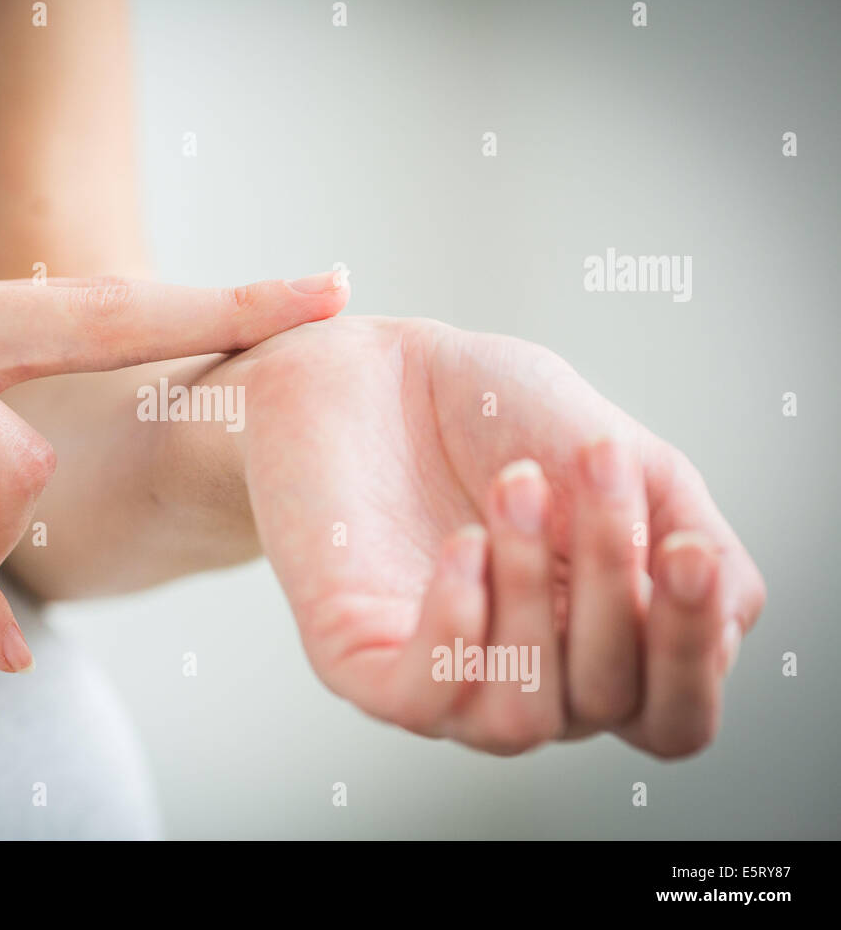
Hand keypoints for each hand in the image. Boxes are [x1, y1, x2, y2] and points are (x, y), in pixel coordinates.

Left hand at [205, 316, 763, 756]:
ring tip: (515, 487)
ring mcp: (442, 677)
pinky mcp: (362, 662)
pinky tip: (461, 546)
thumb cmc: (496, 413)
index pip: (671, 714)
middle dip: (611, 582)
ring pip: (522, 718)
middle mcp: (526, 676)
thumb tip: (723, 625)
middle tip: (587, 466)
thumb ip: (686, 540)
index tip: (687, 550)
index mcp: (598, 643)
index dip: (694, 651)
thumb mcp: (624, 461)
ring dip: (531, 596)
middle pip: (606, 702)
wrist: (374, 367)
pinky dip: (456, 630)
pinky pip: (422, 702)